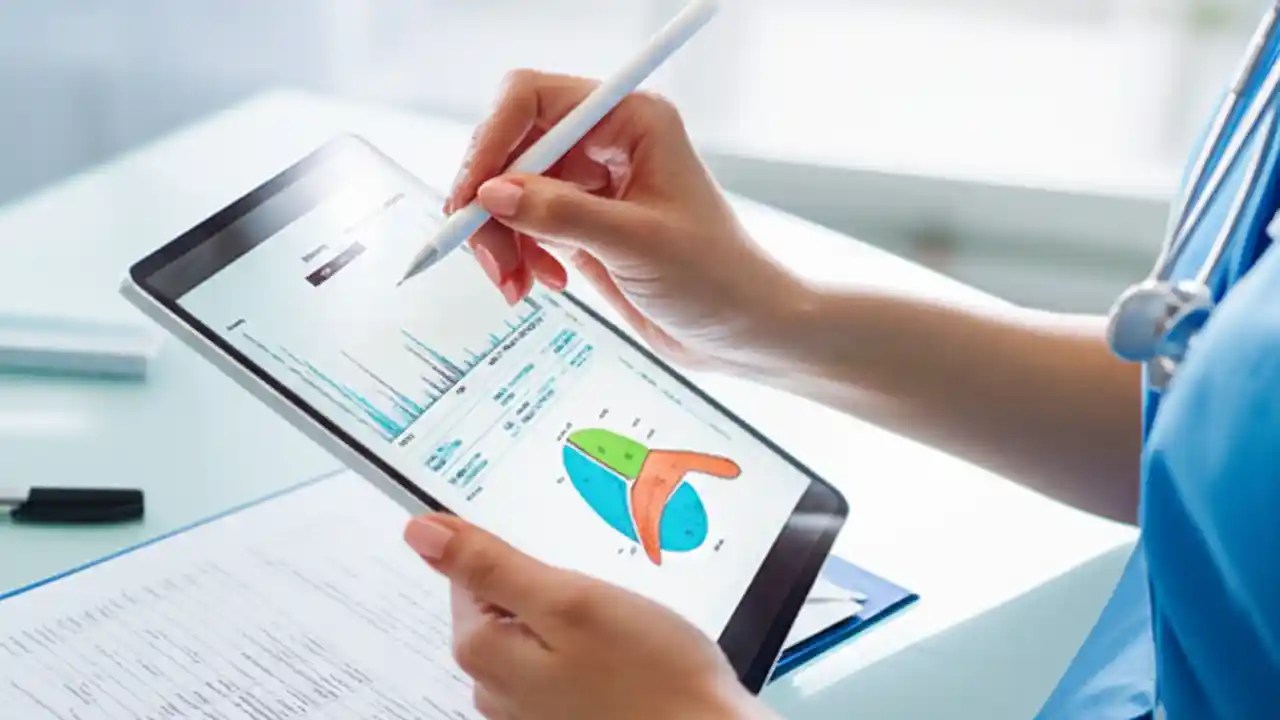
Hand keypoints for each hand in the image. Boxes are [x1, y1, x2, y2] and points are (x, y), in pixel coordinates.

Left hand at [403, 514, 774, 719]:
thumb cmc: (650, 675)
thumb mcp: (568, 600)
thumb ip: (491, 565)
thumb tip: (420, 532)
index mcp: (484, 651)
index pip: (470, 572)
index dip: (520, 556)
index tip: (562, 563)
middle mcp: (494, 689)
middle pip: (501, 604)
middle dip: (547, 588)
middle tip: (600, 598)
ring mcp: (528, 709)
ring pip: (534, 634)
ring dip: (570, 621)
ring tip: (619, 629)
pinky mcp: (561, 716)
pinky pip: (559, 665)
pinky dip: (588, 650)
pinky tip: (623, 656)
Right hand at [448, 70, 804, 370]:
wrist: (742, 330)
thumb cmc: (718, 277)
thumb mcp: (637, 244)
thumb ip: (562, 215)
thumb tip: (493, 195)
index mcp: (632, 120)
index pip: (535, 99)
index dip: (494, 139)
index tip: (473, 193)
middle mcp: (607, 141)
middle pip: (512, 147)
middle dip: (490, 201)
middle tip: (487, 255)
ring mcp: (592, 183)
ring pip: (509, 190)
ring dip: (499, 237)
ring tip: (514, 283)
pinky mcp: (581, 222)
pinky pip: (523, 225)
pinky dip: (517, 254)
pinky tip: (540, 282)